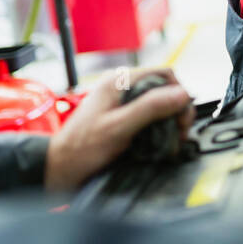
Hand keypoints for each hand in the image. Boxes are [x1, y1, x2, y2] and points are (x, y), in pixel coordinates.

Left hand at [44, 67, 193, 191]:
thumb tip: (181, 94)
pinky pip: (150, 117)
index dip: (179, 92)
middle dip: (177, 110)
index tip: (182, 115)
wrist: (59, 170)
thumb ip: (149, 108)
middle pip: (164, 89)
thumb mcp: (118, 128)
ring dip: (170, 121)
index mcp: (119, 81)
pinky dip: (159, 128)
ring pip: (159, 104)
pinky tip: (160, 142)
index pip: (164, 73)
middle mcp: (122, 88)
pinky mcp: (123, 118)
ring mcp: (122, 103)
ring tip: (172, 140)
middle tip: (180, 132)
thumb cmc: (80, 150)